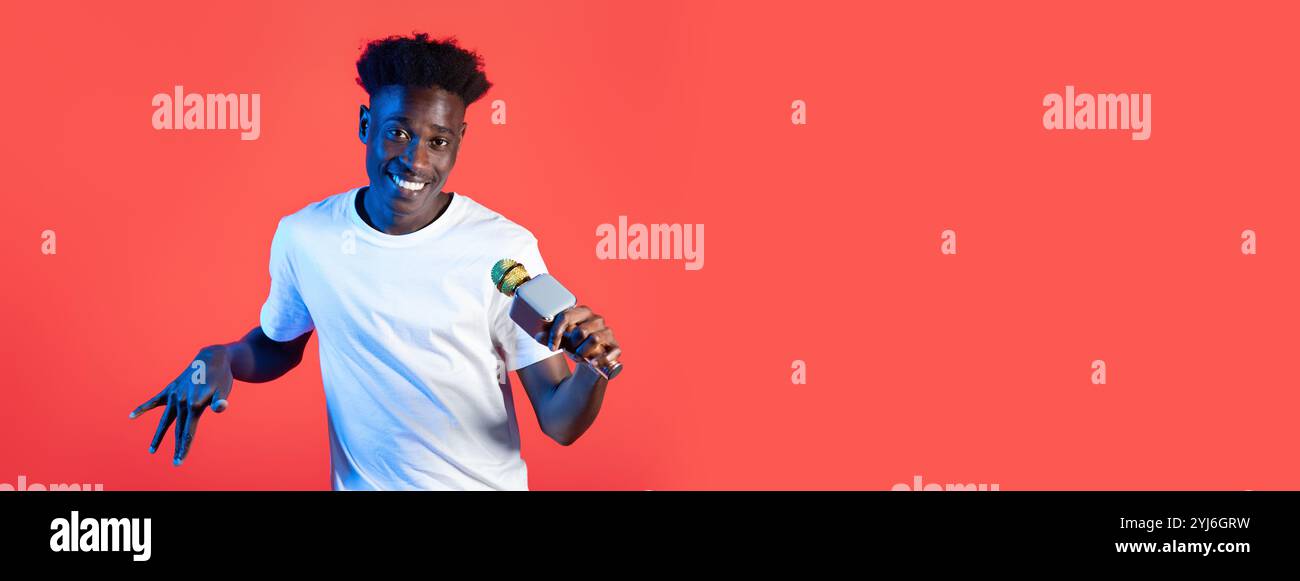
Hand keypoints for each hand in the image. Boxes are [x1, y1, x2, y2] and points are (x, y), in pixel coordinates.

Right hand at [129, 345, 234, 465]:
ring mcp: (174, 395)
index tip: (179, 461)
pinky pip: (154, 401)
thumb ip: (220, 401)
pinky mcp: (170, 389)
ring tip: (151, 451)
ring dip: (158, 436)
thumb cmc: (220, 377)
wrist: (211, 358)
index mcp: (194, 405)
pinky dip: (143, 408)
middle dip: (177, 447)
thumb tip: (221, 407)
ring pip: (165, 420)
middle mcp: (181, 401)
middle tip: (176, 463)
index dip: (184, 447)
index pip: (188, 432)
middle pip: (177, 430)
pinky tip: (131, 416)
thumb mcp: (224, 390)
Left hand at [536, 305, 621, 369]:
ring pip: (594, 339)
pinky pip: (611, 351)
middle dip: (572, 345)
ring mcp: (608, 333)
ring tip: (579, 358)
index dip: (557, 333)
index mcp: (583, 312)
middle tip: (570, 352)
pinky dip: (601, 359)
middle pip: (580, 331)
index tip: (552, 347)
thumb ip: (548, 338)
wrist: (590, 359)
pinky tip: (593, 364)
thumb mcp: (560, 341)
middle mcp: (597, 319)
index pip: (566, 316)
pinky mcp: (615, 347)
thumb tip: (538, 336)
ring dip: (583, 352)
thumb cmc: (574, 345)